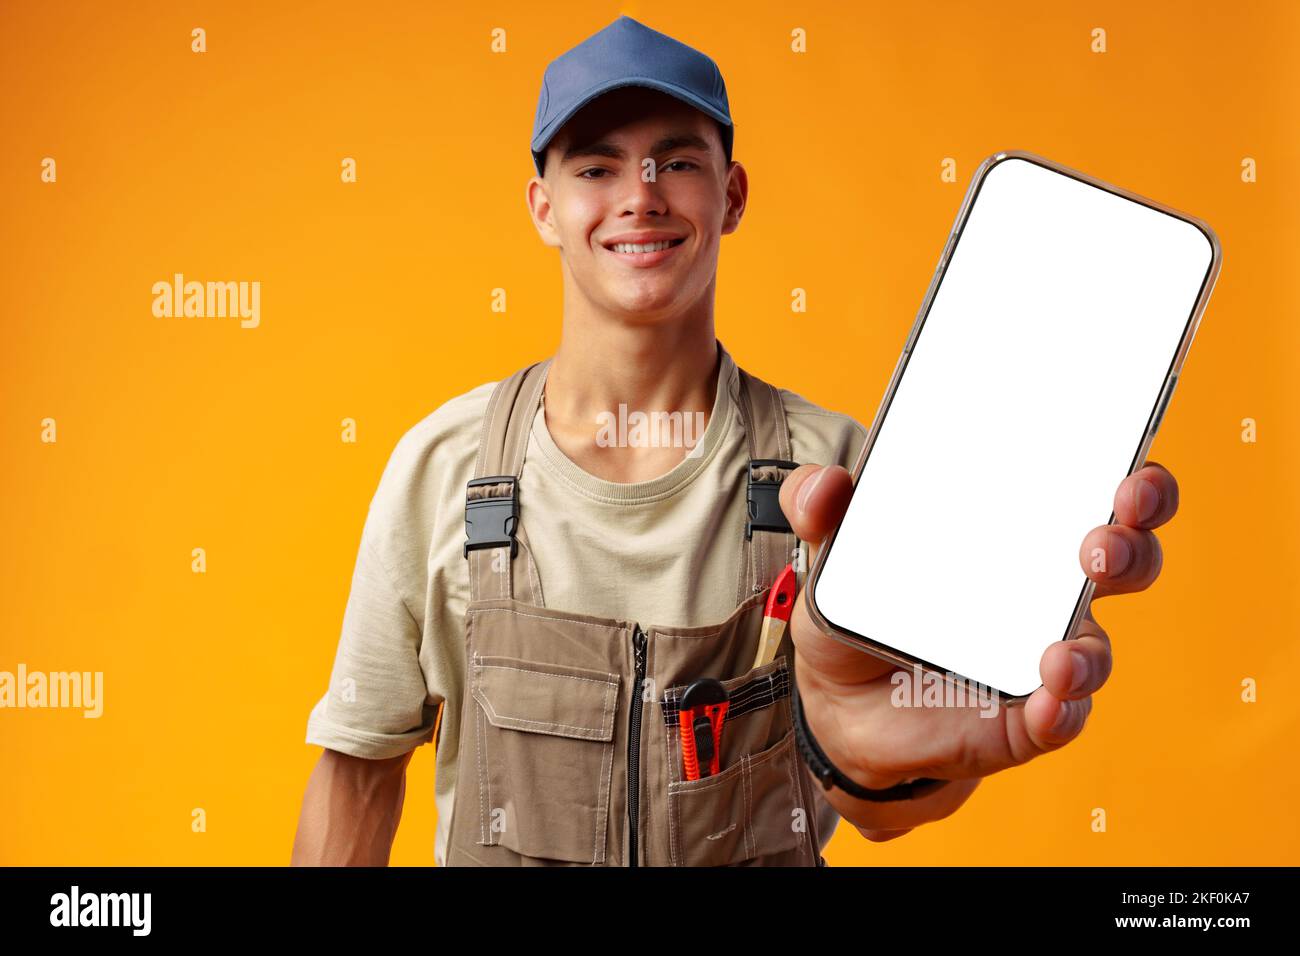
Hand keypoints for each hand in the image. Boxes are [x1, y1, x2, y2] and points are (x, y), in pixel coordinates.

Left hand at [780, 459, 1178, 841]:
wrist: (842, 703)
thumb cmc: (864, 605)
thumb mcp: (836, 551)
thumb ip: (823, 509)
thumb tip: (824, 486)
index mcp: (1019, 531)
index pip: (1096, 490)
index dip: (1132, 480)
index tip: (1128, 469)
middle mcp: (1047, 590)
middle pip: (1125, 561)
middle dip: (1130, 545)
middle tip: (1101, 541)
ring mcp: (1041, 656)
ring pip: (1094, 648)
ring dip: (1089, 649)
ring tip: (1059, 653)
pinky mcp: (1024, 717)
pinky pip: (1060, 718)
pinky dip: (1060, 711)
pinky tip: (1047, 703)